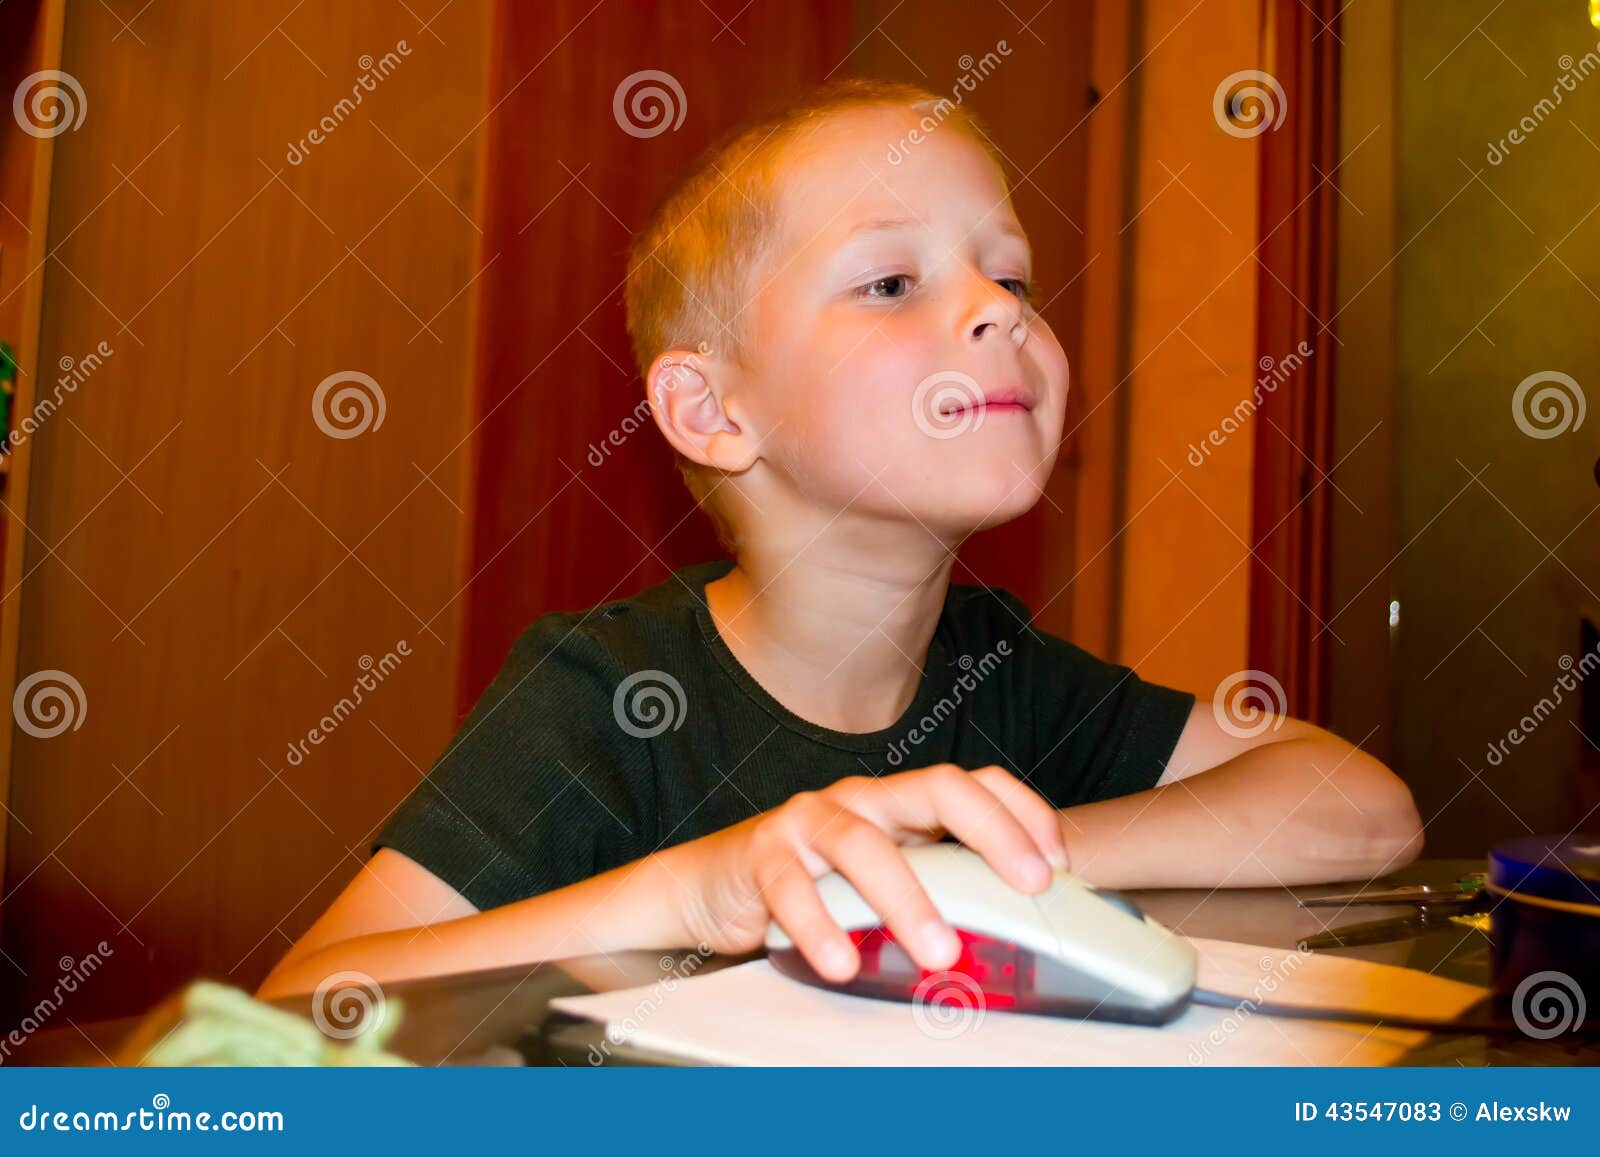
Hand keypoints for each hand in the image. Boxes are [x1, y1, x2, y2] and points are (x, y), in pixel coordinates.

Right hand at [672, 764, 1068, 981]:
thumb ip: (935, 891)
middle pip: (937, 788)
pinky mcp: (763, 854)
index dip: (1022, 812)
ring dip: (908, 899)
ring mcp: (811, 821)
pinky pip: (794, 887)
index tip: (1059, 863)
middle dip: (993, 832)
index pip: (972, 784)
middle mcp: (863, 800)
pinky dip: (820, 927)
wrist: (711, 886)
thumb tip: (1017, 938)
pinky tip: (841, 963)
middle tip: (1031, 886)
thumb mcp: (883, 884)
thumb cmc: (813, 887)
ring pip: (866, 844)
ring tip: (939, 953)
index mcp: (900, 804)